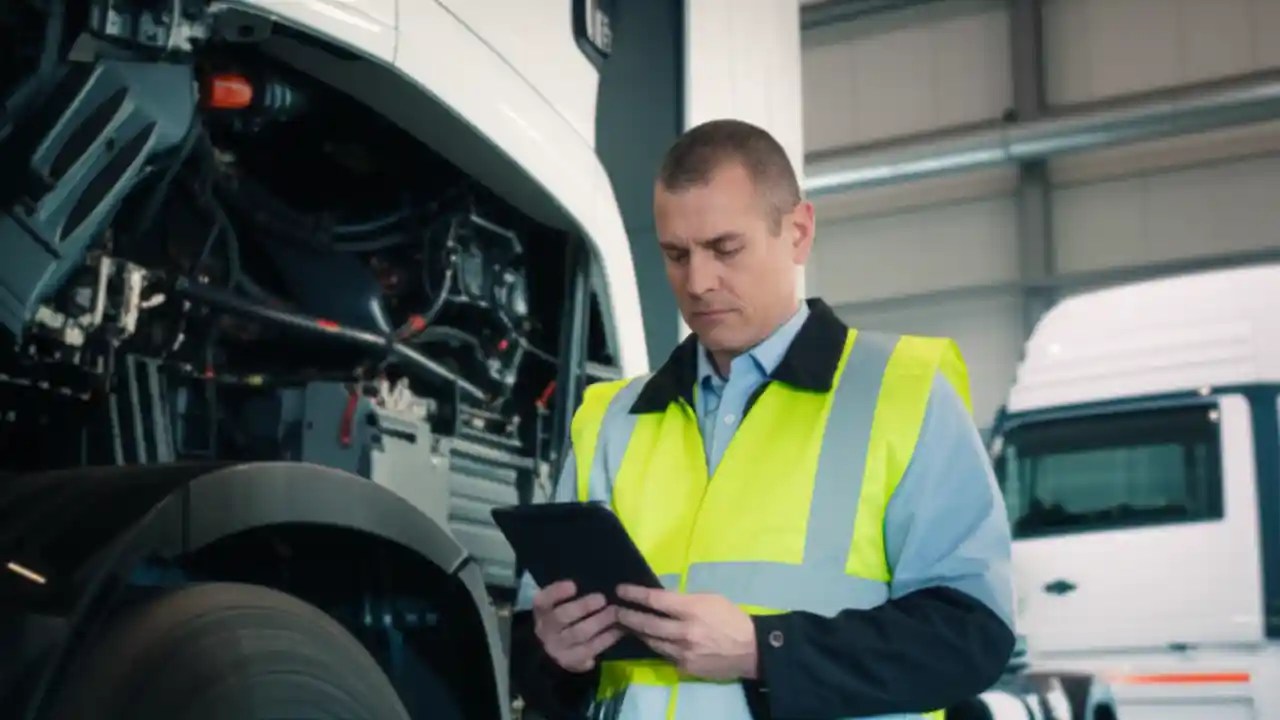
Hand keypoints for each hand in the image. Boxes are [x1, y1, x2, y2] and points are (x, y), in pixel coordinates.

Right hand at [532, 580, 623, 672]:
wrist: (557, 649)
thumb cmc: (564, 617)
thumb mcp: (559, 604)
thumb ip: (570, 595)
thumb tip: (597, 582)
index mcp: (541, 612)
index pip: (543, 601)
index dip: (556, 592)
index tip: (573, 585)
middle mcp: (545, 630)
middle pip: (562, 617)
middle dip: (583, 606)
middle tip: (602, 599)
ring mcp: (557, 648)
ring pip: (578, 634)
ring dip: (598, 622)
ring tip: (614, 613)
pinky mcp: (571, 662)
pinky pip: (589, 650)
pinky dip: (605, 639)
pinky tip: (618, 631)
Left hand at [615, 584, 758, 680]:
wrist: (751, 650)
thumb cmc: (731, 618)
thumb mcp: (710, 598)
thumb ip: (684, 599)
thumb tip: (662, 598)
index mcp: (692, 609)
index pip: (656, 600)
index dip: (635, 594)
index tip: (621, 590)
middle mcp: (684, 631)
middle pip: (647, 623)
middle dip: (627, 616)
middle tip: (615, 611)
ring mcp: (683, 652)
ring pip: (651, 641)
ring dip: (637, 632)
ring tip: (627, 625)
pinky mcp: (685, 667)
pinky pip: (664, 655)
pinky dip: (655, 646)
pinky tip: (649, 640)